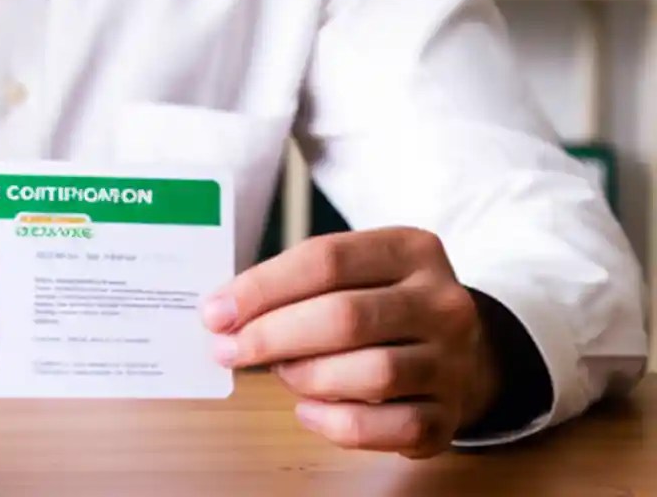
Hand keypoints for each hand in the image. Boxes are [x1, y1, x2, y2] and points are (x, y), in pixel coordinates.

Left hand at [202, 228, 499, 457]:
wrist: (462, 355)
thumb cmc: (383, 306)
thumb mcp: (353, 273)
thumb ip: (295, 283)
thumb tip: (223, 313)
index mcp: (410, 250)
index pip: (326, 260)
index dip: (262, 287)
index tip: (216, 312)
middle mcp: (441, 303)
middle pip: (345, 317)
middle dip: (272, 336)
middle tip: (229, 350)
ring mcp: (451, 362)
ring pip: (371, 374)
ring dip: (306, 378)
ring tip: (282, 373)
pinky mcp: (448, 417)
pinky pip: (387, 427)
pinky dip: (336, 423)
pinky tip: (308, 410)